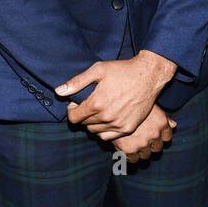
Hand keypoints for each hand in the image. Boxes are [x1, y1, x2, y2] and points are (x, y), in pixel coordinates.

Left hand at [57, 50, 177, 138]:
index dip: (72, 110)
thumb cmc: (123, 70)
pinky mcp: (128, 127)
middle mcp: (106, 117)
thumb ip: (77, 82)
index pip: (74, 118)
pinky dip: (105, 130)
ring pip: (95, 132)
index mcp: (96, 103)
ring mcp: (118, 124)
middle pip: (84, 124)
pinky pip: (108, 137)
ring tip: (100, 111)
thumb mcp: (98, 70)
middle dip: (84, 115)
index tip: (77, 103)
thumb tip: (59, 91)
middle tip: (90, 104)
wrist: (148, 76)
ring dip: (94, 124)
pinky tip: (108, 119)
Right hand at [109, 105, 176, 161]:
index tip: (154, 136)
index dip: (160, 137)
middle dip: (151, 146)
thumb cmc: (130, 102)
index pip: (168, 137)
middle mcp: (154, 134)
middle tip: (141, 141)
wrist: (111, 106)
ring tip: (132, 145)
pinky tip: (125, 150)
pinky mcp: (129, 149)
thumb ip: (162, 117)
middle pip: (157, 148)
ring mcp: (142, 143)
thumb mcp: (149, 105)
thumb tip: (174, 125)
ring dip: (140, 152)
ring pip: (146, 155)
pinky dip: (130, 157)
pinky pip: (133, 160)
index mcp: (161, 122)